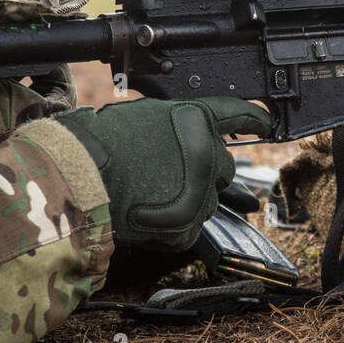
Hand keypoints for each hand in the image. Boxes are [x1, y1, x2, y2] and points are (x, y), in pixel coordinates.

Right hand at [56, 97, 271, 251]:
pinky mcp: (188, 225)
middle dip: (205, 170)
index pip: (237, 115)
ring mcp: (201, 193)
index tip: (265, 124)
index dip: (253, 120)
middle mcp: (207, 154)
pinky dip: (172, 224)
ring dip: (188, 198)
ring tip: (151, 192)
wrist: (79, 175)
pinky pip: (190, 226)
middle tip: (171, 171)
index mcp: (197, 121)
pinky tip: (148, 212)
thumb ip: (178, 125)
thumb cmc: (102, 141)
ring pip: (207, 199)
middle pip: (223, 166)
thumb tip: (188, 137)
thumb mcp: (146, 115)